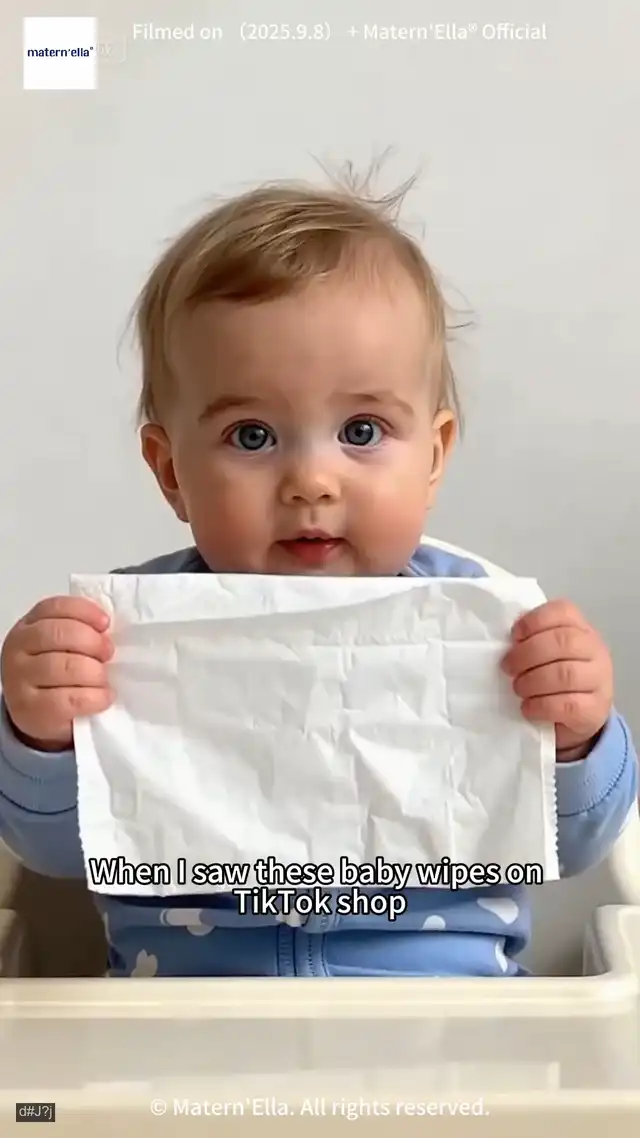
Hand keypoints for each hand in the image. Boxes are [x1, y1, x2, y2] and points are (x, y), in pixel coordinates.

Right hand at [0, 596, 113, 751]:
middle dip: (92, 642)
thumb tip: (108, 632)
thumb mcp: (58, 647)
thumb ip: (77, 632)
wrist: (35, 714)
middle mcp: (18, 649)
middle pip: (60, 634)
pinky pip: (70, 699)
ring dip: (95, 672)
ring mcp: (21, 680)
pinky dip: (95, 697)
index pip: (56, 608)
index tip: (105, 623)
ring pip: (66, 667)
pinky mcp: (33, 709)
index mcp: (28, 627)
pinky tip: (103, 697)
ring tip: (103, 679)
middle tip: (108, 654)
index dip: (85, 612)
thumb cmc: (53, 675)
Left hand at [501, 599, 612, 759]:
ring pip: (566, 674)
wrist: (581, 713)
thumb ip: (532, 638)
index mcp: (581, 628)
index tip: (513, 636)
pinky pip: (567, 705)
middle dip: (527, 654)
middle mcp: (595, 650)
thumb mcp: (547, 651)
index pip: (563, 611)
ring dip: (532, 681)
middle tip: (508, 667)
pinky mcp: (595, 709)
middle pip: (564, 642)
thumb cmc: (556, 676)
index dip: (533, 621)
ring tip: (518, 688)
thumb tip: (511, 634)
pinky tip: (528, 708)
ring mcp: (600, 680)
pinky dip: (540, 706)